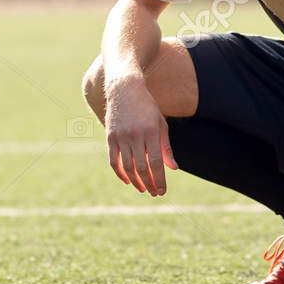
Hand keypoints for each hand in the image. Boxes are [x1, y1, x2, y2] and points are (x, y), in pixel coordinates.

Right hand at [105, 80, 177, 195]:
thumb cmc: (147, 108)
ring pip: (127, 166)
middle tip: (154, 193)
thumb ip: (166, 147)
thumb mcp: (161, 124)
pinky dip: (120, 173)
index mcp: (151, 131)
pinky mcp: (110, 137)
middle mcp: (135, 135)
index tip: (162, 191)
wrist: (124, 89)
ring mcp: (121, 136)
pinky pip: (113, 161)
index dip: (159, 179)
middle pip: (141, 167)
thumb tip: (173, 168)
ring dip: (135, 181)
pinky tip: (128, 180)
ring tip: (143, 189)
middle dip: (149, 183)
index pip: (156, 162)